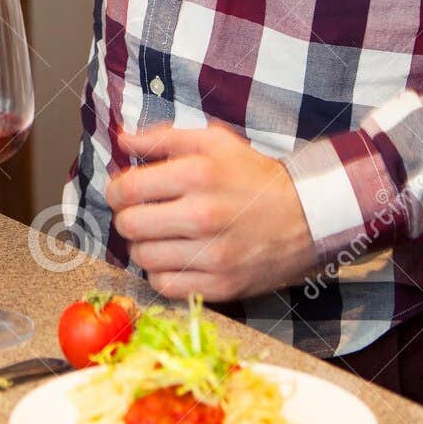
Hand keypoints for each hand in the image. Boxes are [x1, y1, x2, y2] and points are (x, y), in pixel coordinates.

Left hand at [105, 123, 317, 301]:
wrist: (306, 215)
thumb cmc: (254, 176)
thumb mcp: (214, 141)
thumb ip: (163, 138)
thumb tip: (122, 140)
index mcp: (198, 174)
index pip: (127, 188)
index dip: (115, 190)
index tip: (122, 192)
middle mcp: (203, 215)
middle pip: (129, 225)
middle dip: (127, 217)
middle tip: (140, 214)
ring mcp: (213, 255)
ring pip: (142, 258)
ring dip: (143, 246)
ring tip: (159, 236)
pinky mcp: (222, 285)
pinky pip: (164, 286)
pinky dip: (161, 273)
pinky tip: (174, 258)